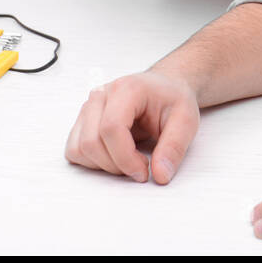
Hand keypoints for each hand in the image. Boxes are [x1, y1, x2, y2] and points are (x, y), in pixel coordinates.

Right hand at [64, 69, 199, 184]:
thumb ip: (174, 148)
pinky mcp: (82, 121)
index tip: (144, 172)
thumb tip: (160, 175)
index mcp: (126, 89)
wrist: (164, 88)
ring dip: (104, 165)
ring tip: (129, 160)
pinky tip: (116, 156)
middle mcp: (101, 95)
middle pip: (91, 142)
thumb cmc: (172, 99)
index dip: (125, 159)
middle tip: (141, 167)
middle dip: (116, 166)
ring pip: (79, 148)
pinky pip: (74, 150)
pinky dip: (92, 162)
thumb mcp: (186, 120)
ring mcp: (88, 108)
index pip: (111, 128)